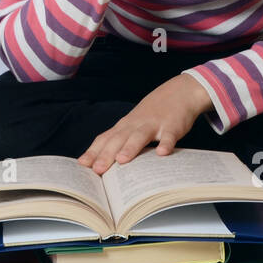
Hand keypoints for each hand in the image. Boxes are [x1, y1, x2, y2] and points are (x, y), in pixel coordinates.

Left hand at [77, 75, 212, 173]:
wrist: (180, 92)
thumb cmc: (152, 113)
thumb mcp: (133, 124)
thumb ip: (120, 140)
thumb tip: (101, 162)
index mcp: (125, 126)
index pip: (105, 139)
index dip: (94, 152)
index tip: (82, 165)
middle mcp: (136, 124)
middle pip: (118, 139)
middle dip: (107, 154)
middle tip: (97, 170)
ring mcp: (154, 124)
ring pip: (140, 136)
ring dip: (131, 147)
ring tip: (122, 160)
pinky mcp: (172, 126)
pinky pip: (169, 136)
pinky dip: (166, 144)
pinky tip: (162, 153)